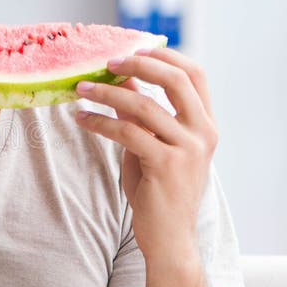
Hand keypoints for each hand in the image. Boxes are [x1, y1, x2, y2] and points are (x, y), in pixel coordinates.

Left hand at [74, 46, 217, 260]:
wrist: (169, 238)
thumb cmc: (159, 191)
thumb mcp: (150, 145)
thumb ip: (141, 114)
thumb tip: (123, 77)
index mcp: (205, 124)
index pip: (195, 75)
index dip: (166, 56)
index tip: (135, 48)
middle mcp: (203, 133)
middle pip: (176, 80)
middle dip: (139, 64)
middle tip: (107, 63)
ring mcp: (188, 149)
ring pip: (144, 106)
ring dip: (107, 93)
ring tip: (81, 89)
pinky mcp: (166, 165)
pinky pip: (127, 132)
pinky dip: (100, 122)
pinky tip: (82, 118)